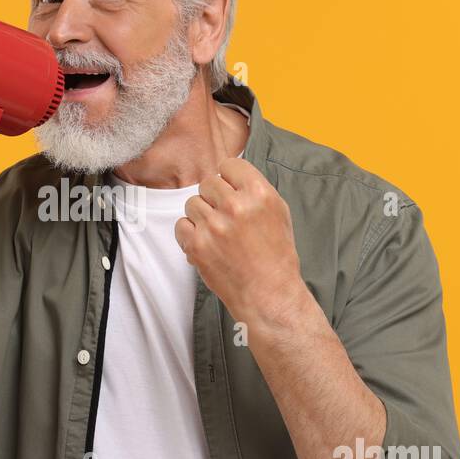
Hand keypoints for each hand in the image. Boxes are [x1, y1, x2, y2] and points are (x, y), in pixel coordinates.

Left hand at [175, 157, 309, 326]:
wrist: (268, 294)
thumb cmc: (276, 256)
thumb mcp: (278, 212)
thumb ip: (253, 189)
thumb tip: (229, 176)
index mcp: (259, 193)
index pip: (229, 165)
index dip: (229, 178)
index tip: (231, 190)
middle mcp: (235, 206)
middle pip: (208, 183)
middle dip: (215, 198)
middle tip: (226, 217)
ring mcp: (214, 226)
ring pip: (192, 203)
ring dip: (202, 216)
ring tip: (218, 234)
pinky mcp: (197, 245)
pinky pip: (181, 225)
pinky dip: (190, 234)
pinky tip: (206, 243)